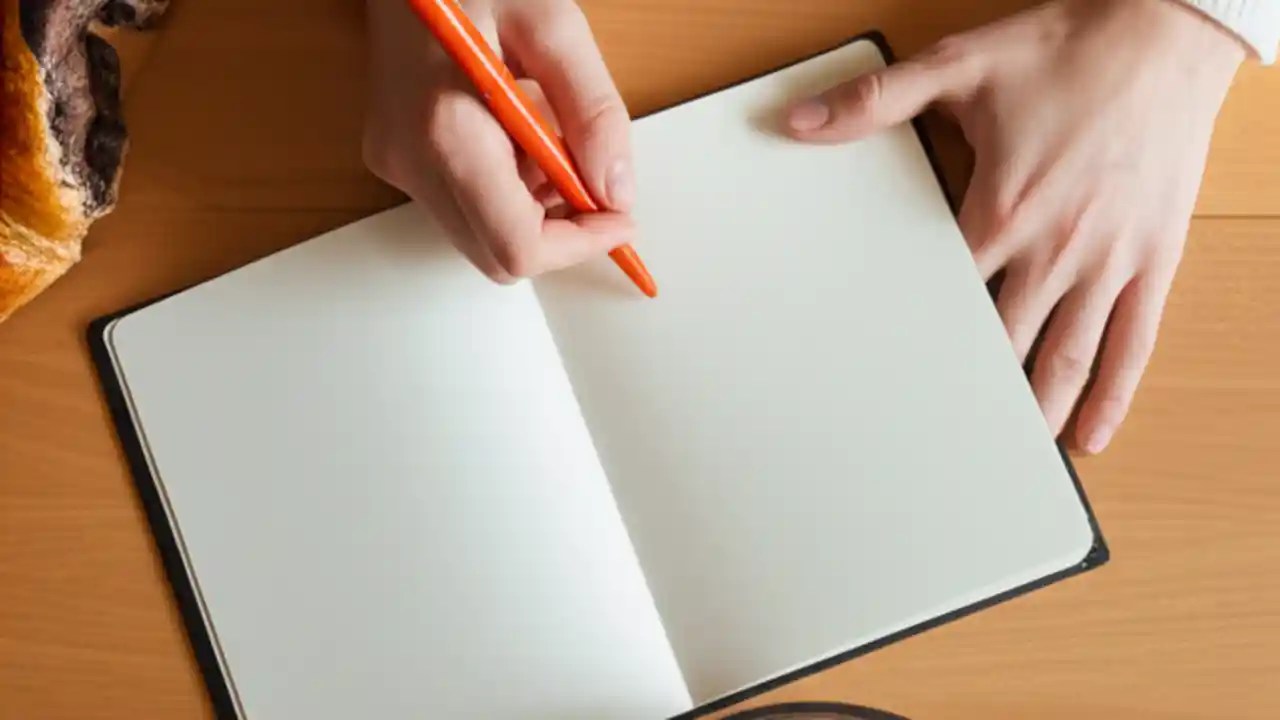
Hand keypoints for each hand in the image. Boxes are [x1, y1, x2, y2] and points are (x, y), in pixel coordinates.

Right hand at [362, 0, 633, 281]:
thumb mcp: (553, 24)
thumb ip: (592, 113)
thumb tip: (616, 189)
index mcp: (448, 130)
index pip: (516, 245)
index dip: (579, 244)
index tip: (618, 217)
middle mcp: (411, 160)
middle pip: (497, 256)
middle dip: (557, 233)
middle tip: (595, 181)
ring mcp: (397, 163)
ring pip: (480, 237)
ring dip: (533, 211)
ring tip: (551, 138)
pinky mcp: (394, 159)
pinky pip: (462, 206)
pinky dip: (506, 191)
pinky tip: (518, 133)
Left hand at [785, 0, 1245, 452]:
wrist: (1165, 29)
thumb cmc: (1067, 50)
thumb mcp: (959, 64)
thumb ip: (876, 101)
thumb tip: (802, 123)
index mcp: (999, 210)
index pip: (941, 296)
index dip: (909, 342)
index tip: (882, 383)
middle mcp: (1053, 247)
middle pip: (1001, 341)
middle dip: (968, 395)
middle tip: (935, 442)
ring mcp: (1109, 259)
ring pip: (1066, 355)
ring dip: (1035, 411)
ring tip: (1005, 455)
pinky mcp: (1155, 258)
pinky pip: (1135, 340)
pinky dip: (1114, 391)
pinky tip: (1092, 431)